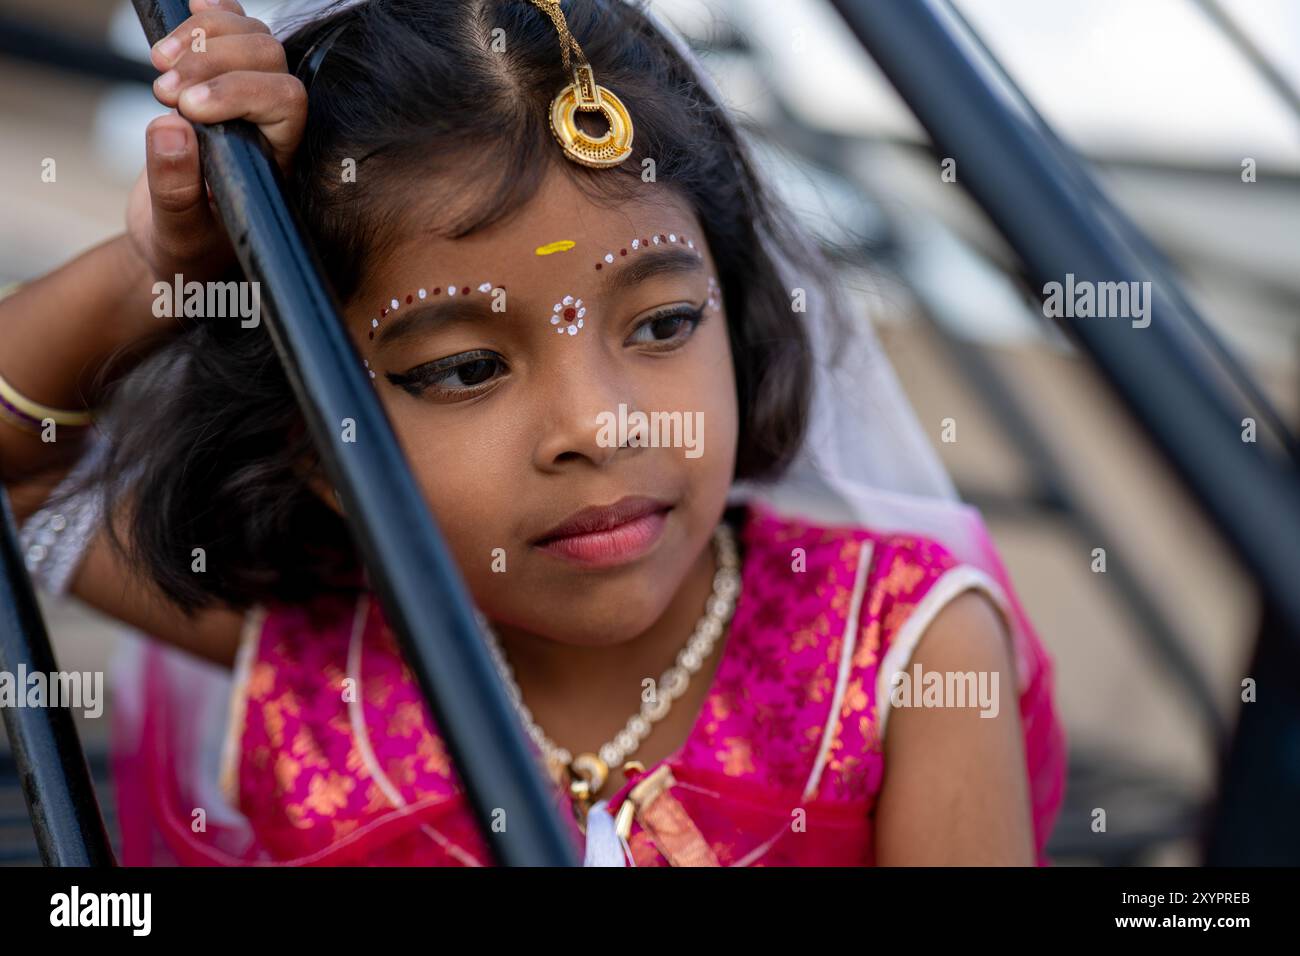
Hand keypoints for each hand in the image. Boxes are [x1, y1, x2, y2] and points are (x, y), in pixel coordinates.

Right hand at [126, 0, 305, 283]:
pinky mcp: (222, 80)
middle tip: (162, 92)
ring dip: (203, 37)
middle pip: (270, 58)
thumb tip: (170, 129)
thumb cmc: (186, 247)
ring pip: (253, 37)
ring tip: (159, 68)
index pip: (286, 101)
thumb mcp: (175, 231)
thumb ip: (175, 189)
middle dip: (213, 62)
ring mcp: (251, 97)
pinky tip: (184, 20)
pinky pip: (231, 31)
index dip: (240, 91)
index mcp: (279, 160)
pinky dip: (210, 18)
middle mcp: (274, 124)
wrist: (174, 244)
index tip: (187, 108)